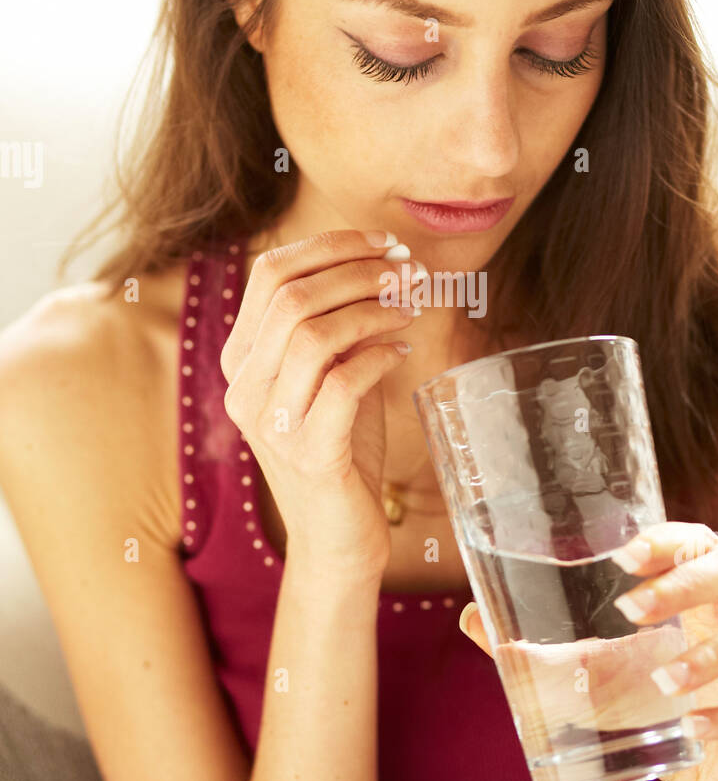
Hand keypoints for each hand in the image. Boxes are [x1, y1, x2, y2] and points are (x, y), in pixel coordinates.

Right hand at [220, 230, 422, 581]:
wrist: (339, 535)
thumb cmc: (341, 446)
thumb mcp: (334, 372)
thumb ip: (342, 323)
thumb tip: (386, 264)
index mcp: (243, 358)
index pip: (269, 273)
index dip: (329, 246)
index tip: (383, 244)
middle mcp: (245, 387)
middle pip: (291, 296)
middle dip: (359, 272)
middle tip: (409, 274)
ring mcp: (272, 423)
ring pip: (312, 335)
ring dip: (373, 310)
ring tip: (411, 309)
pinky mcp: (310, 455)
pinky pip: (342, 384)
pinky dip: (379, 357)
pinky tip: (403, 354)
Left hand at [459, 521, 717, 780]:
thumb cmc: (659, 712)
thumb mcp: (602, 679)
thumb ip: (544, 650)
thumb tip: (470, 617)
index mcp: (709, 593)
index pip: (699, 542)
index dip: (669, 540)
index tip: (625, 552)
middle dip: (688, 583)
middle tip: (632, 610)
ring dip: (711, 657)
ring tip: (665, 684)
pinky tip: (696, 730)